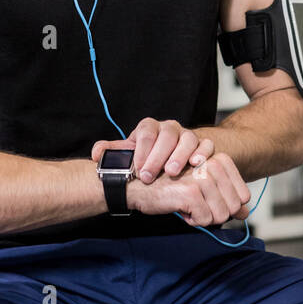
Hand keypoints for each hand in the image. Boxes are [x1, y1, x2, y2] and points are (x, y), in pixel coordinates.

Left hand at [91, 118, 214, 183]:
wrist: (171, 158)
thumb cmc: (147, 158)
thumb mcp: (130, 154)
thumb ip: (114, 153)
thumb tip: (96, 154)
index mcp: (150, 127)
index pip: (146, 132)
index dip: (142, 150)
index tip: (137, 169)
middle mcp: (170, 128)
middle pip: (167, 135)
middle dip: (158, 156)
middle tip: (149, 176)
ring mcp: (188, 135)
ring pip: (188, 138)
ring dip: (180, 155)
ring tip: (171, 172)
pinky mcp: (203, 145)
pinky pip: (207, 145)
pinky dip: (202, 153)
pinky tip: (196, 164)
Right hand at [127, 152, 250, 226]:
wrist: (138, 183)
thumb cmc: (169, 184)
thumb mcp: (202, 187)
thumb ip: (226, 197)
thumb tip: (245, 213)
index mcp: (219, 160)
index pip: (243, 195)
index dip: (228, 205)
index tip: (210, 201)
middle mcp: (212, 165)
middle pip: (234, 207)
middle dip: (216, 213)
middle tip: (197, 205)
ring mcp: (202, 177)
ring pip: (221, 215)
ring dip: (203, 217)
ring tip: (188, 205)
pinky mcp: (191, 192)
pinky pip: (205, 220)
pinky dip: (192, 220)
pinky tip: (180, 209)